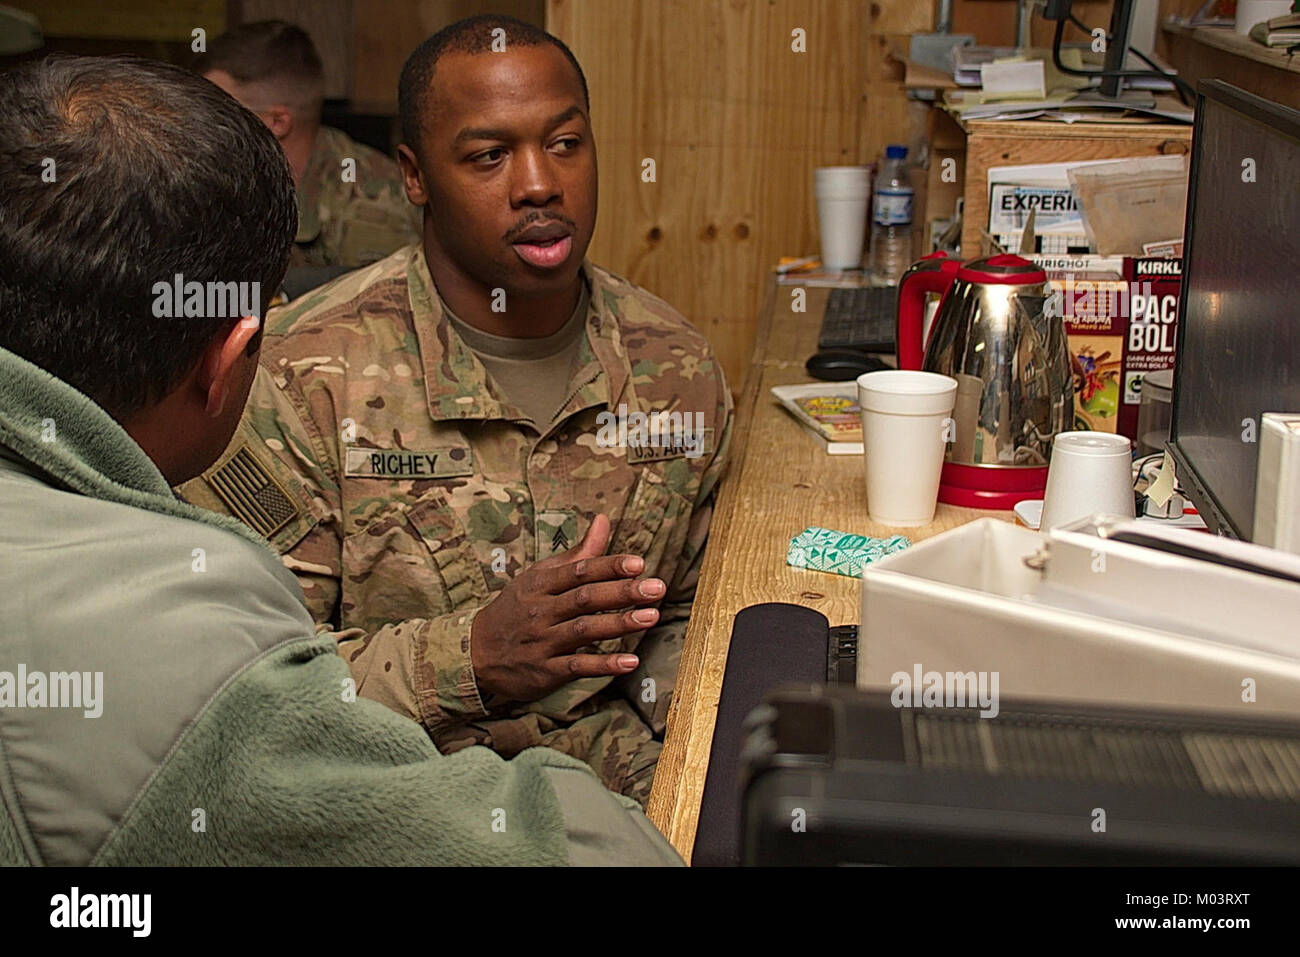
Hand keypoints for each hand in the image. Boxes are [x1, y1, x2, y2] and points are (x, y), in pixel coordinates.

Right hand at [469, 514, 662, 701]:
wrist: (476, 652)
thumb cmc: (517, 609)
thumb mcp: (540, 577)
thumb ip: (577, 554)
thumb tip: (604, 520)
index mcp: (540, 584)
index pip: (578, 571)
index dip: (608, 566)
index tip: (638, 563)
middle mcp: (541, 611)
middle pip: (585, 599)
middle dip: (622, 592)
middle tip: (656, 588)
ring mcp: (542, 642)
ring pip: (583, 630)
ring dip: (619, 624)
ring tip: (650, 616)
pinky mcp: (545, 671)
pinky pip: (577, 667)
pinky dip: (603, 665)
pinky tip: (629, 661)